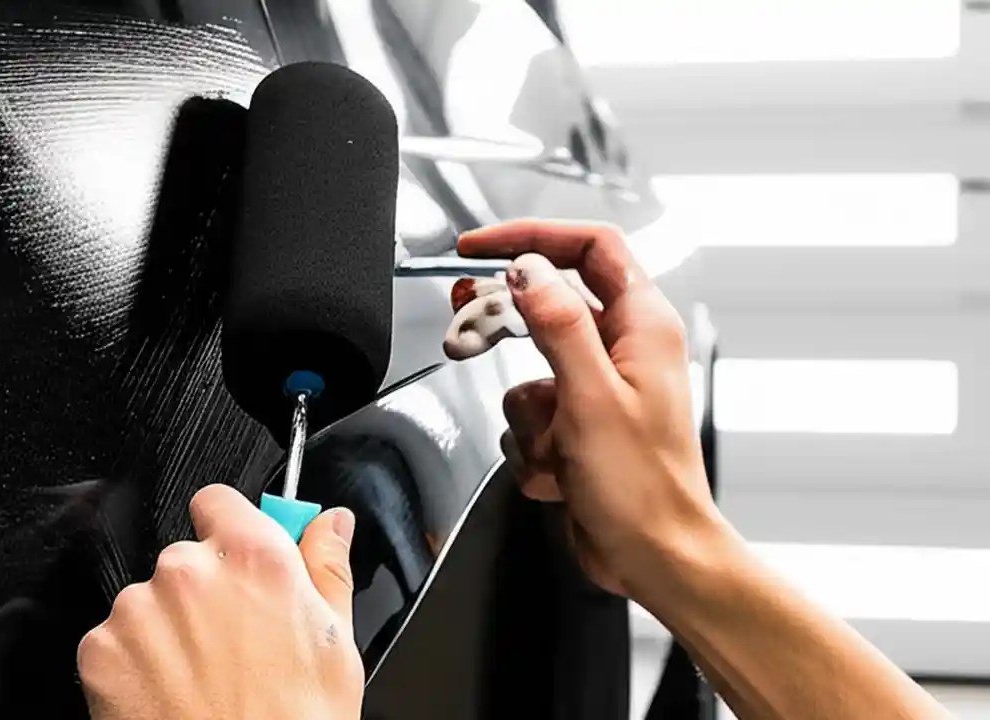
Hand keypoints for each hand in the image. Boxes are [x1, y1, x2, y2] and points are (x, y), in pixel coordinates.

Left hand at [76, 485, 362, 719]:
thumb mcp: (336, 644)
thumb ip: (327, 566)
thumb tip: (331, 524)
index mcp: (253, 558)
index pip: (219, 500)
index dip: (228, 528)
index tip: (236, 557)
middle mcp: (189, 570)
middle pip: (186, 557)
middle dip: (204, 591)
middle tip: (231, 644)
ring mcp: (138, 608)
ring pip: (149, 600)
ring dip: (167, 629)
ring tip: (202, 681)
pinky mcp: (101, 649)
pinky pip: (115, 640)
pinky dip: (135, 664)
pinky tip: (170, 696)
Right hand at [459, 219, 720, 597]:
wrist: (655, 556)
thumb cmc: (642, 487)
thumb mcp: (591, 396)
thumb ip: (557, 323)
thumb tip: (528, 269)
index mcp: (642, 325)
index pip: (588, 246)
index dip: (532, 236)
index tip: (479, 247)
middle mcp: (623, 350)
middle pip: (547, 306)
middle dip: (507, 329)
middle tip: (468, 329)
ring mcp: (600, 389)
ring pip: (530, 371)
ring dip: (527, 414)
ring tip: (554, 446)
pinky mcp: (580, 426)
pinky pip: (530, 417)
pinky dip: (532, 445)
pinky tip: (559, 472)